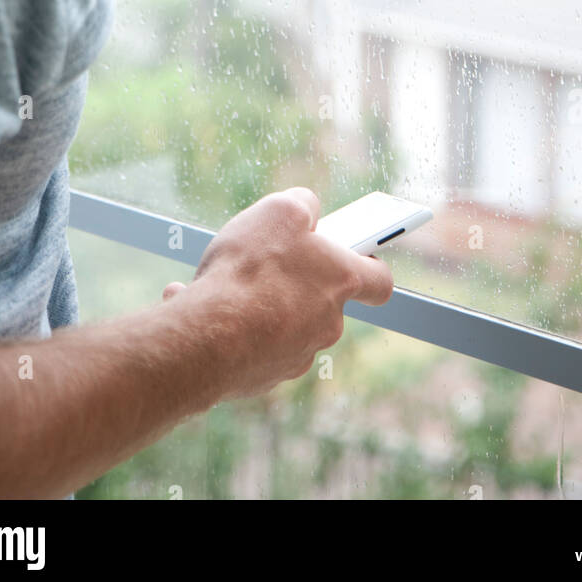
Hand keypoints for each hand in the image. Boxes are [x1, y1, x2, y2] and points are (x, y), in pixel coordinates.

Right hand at [167, 187, 392, 399]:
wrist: (207, 337)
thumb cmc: (249, 270)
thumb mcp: (281, 210)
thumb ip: (303, 205)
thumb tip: (307, 209)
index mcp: (340, 282)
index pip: (379, 281)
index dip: (369, 266)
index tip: (354, 256)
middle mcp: (326, 324)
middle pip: (322, 300)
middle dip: (295, 281)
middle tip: (266, 261)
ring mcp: (296, 355)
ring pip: (283, 323)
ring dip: (259, 304)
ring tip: (222, 284)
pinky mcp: (262, 377)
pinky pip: (252, 345)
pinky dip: (233, 327)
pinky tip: (202, 307)